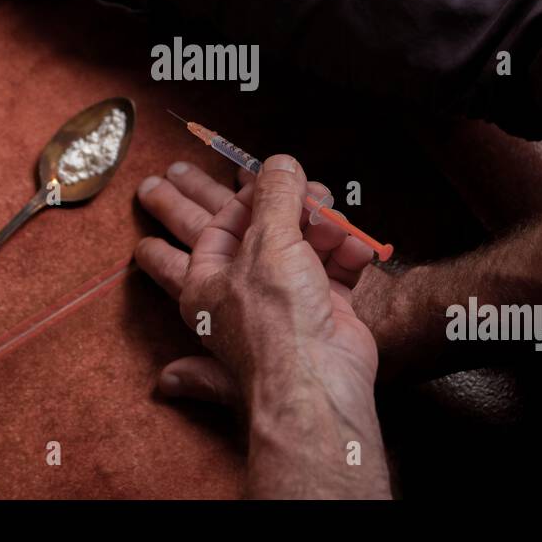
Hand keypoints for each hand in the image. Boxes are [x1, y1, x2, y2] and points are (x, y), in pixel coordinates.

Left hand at [134, 155, 377, 411]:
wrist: (323, 377)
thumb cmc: (278, 318)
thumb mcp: (268, 241)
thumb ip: (274, 194)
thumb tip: (279, 164)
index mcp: (208, 282)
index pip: (206, 230)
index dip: (216, 199)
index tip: (215, 177)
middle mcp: (244, 290)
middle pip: (239, 231)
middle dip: (232, 198)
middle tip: (187, 171)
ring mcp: (286, 298)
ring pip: (298, 241)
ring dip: (318, 223)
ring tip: (328, 211)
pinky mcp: (324, 307)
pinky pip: (333, 265)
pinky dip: (345, 252)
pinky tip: (354, 244)